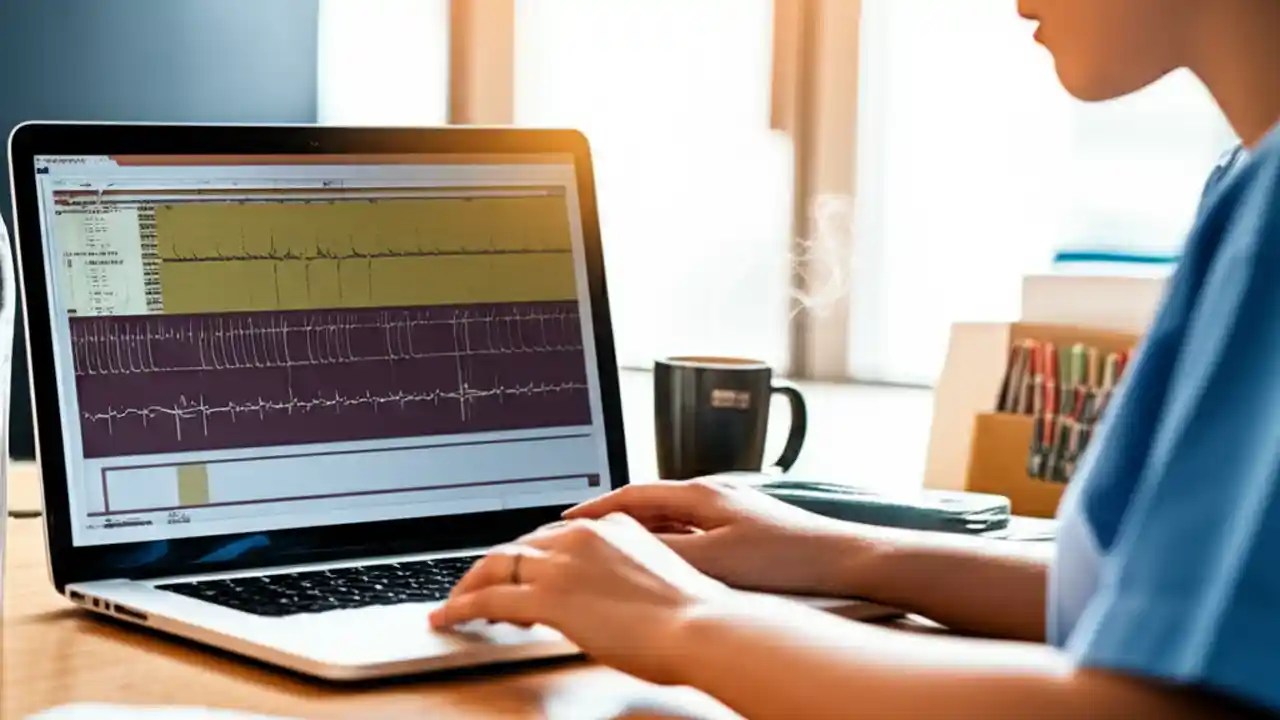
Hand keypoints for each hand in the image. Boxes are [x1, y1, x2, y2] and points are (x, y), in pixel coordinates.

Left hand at [428, 512, 739, 684]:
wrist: (700, 626)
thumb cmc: (692, 614)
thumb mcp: (658, 576)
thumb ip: (625, 574)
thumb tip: (610, 595)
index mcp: (612, 525)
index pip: (552, 535)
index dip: (528, 556)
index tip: (518, 570)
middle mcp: (582, 536)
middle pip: (520, 546)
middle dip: (495, 568)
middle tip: (478, 589)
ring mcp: (562, 563)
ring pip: (497, 565)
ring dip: (471, 585)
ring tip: (456, 604)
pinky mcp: (547, 596)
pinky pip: (489, 597)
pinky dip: (462, 606)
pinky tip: (451, 617)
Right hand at [564, 478, 882, 596]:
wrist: (841, 559)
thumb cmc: (786, 557)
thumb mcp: (714, 559)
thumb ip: (666, 552)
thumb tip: (624, 549)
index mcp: (699, 492)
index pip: (633, 493)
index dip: (595, 506)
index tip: (566, 518)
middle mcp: (711, 492)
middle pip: (647, 502)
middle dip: (611, 517)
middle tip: (580, 535)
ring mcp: (727, 507)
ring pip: (669, 516)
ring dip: (638, 529)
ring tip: (612, 548)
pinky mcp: (742, 525)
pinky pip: (689, 528)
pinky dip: (666, 539)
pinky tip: (663, 558)